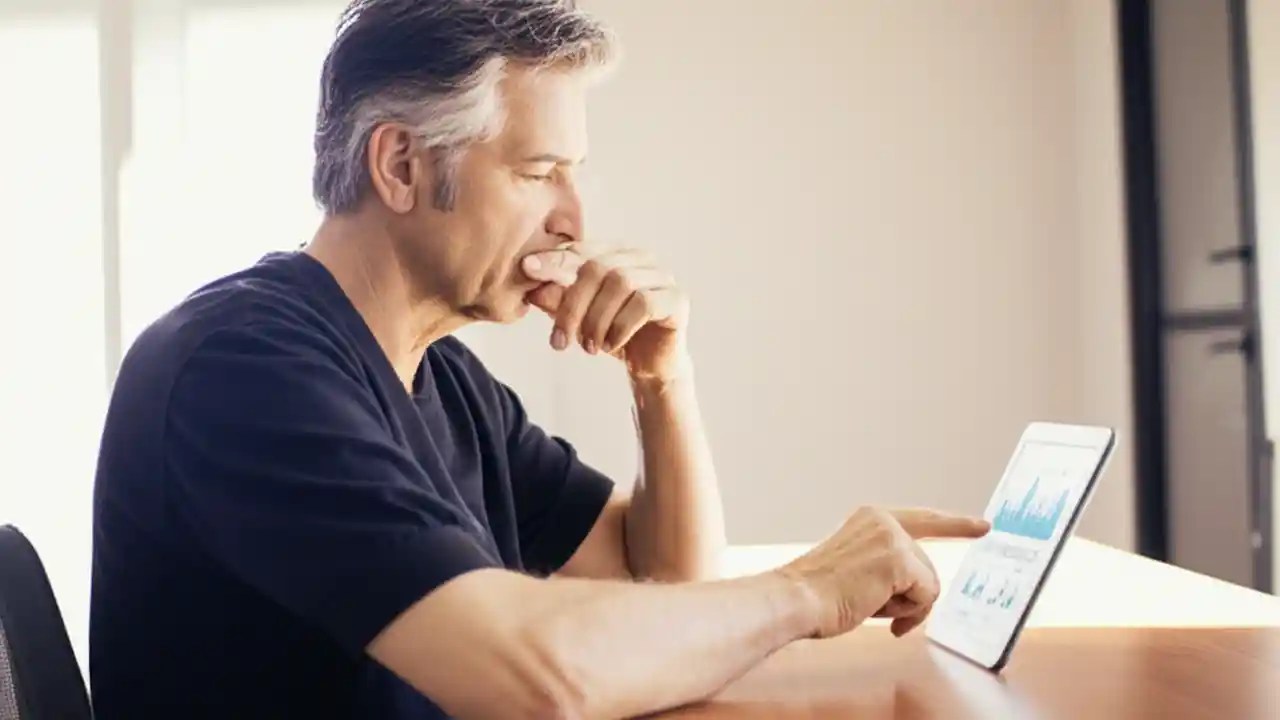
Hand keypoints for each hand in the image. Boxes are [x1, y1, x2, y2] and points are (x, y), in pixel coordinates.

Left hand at [521, 246, 690, 380]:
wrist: (651, 366)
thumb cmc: (613, 335)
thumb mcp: (578, 318)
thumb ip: (558, 298)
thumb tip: (531, 284)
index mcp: (616, 254)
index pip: (581, 250)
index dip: (553, 260)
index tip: (527, 271)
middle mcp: (641, 258)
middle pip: (598, 267)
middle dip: (572, 306)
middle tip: (559, 341)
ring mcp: (663, 276)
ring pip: (621, 283)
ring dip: (597, 320)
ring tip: (589, 347)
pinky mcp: (677, 299)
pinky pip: (644, 303)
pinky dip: (620, 327)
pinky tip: (611, 345)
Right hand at [776, 508, 988, 638]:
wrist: (797, 598)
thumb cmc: (819, 594)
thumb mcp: (859, 569)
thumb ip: (889, 568)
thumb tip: (921, 593)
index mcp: (871, 518)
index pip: (924, 520)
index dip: (955, 524)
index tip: (984, 525)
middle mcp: (884, 520)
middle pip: (927, 568)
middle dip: (911, 598)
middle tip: (873, 608)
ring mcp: (892, 537)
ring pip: (928, 584)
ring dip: (904, 606)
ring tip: (866, 604)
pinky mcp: (899, 559)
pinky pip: (926, 595)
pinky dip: (906, 612)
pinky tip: (872, 606)